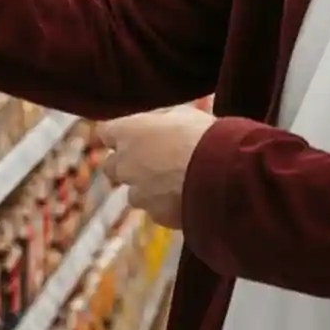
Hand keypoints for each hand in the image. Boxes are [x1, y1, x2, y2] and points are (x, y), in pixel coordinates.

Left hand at [97, 107, 215, 228]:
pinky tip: (190, 197)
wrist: (224, 176)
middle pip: (112, 167)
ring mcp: (139, 193)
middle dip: (128, 165)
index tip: (133, 135)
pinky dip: (168, 205)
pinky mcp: (156, 215)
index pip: (106, 132)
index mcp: (128, 132)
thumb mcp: (183, 114)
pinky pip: (157, 210)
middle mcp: (125, 164)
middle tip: (154, 161)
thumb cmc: (204, 136)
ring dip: (149, 188)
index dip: (119, 135)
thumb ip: (161, 121)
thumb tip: (159, 124)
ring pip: (135, 192)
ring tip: (180, 182)